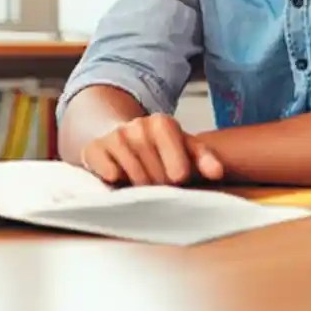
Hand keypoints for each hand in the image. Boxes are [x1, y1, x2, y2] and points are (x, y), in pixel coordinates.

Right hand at [80, 114, 223, 185]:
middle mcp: (138, 126)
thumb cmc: (159, 149)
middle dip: (158, 187)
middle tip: (156, 182)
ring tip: (139, 180)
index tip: (174, 178)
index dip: (177, 180)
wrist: (122, 137)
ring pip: (134, 179)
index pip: (178, 171)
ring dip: (138, 187)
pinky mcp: (94, 149)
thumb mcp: (185, 149)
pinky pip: (108, 173)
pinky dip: (114, 180)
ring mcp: (115, 136)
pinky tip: (117, 177)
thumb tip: (216, 172)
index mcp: (163, 123)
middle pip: (156, 178)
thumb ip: (204, 159)